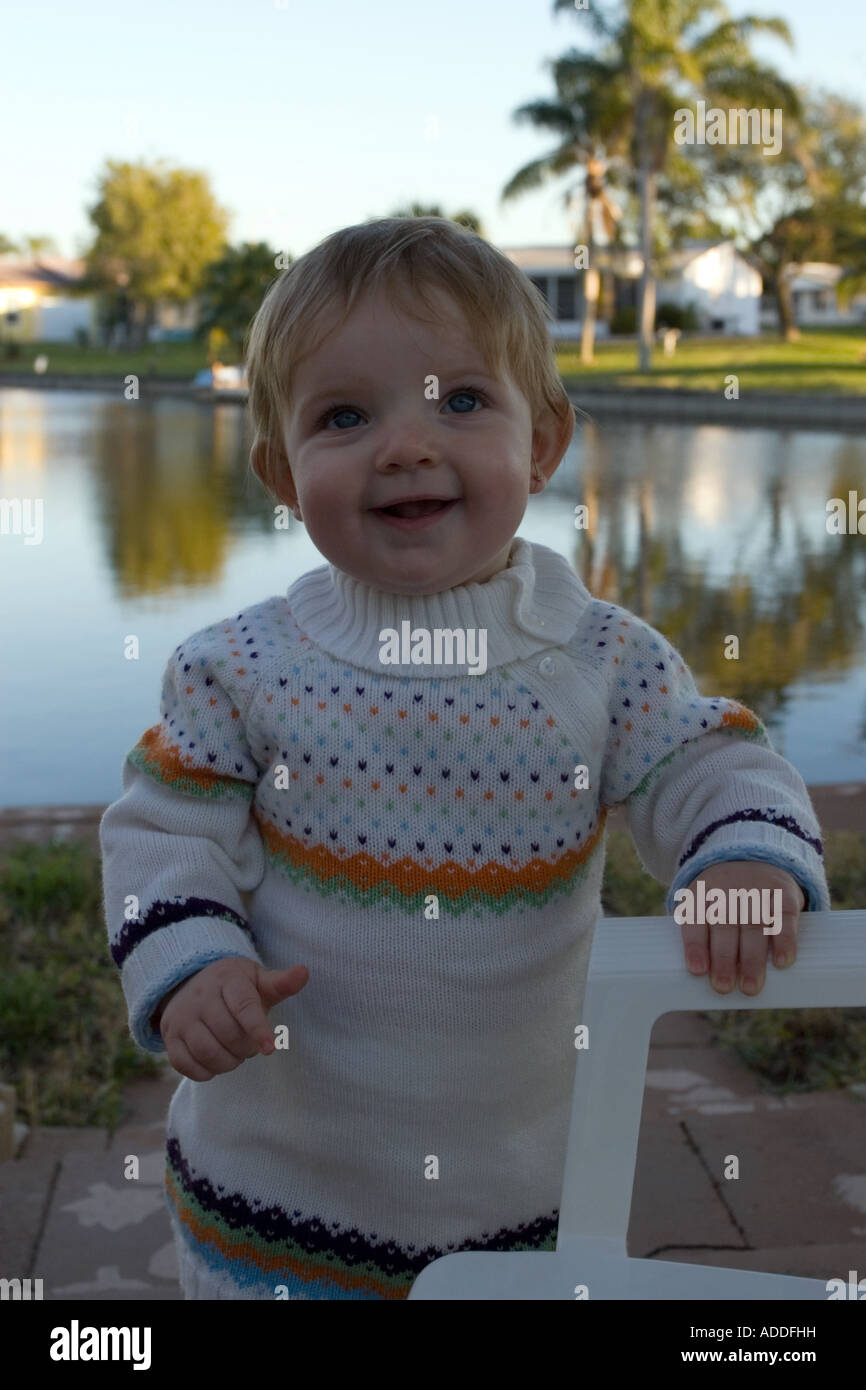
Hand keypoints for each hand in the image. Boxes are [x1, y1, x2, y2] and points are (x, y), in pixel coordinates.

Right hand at [155, 957, 308, 1080]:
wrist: (191, 983)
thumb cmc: (235, 987)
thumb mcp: (258, 980)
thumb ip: (281, 983)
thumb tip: (304, 973)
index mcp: (227, 979)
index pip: (243, 1007)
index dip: (258, 1029)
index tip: (270, 1048)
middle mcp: (200, 996)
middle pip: (228, 1035)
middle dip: (246, 1048)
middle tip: (251, 1044)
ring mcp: (182, 1017)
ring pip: (208, 1052)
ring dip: (228, 1062)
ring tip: (235, 1053)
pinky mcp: (170, 1037)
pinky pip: (187, 1066)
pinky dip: (206, 1071)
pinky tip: (216, 1061)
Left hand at [678, 861, 805, 995]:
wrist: (754, 857)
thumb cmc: (723, 899)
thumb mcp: (705, 904)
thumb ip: (703, 935)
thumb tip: (705, 978)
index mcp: (701, 892)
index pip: (695, 918)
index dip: (695, 945)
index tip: (698, 971)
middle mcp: (727, 888)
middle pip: (725, 925)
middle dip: (723, 959)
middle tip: (724, 987)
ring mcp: (756, 888)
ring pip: (754, 924)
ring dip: (752, 958)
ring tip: (750, 987)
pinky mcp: (783, 891)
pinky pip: (784, 916)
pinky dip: (784, 940)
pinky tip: (782, 962)